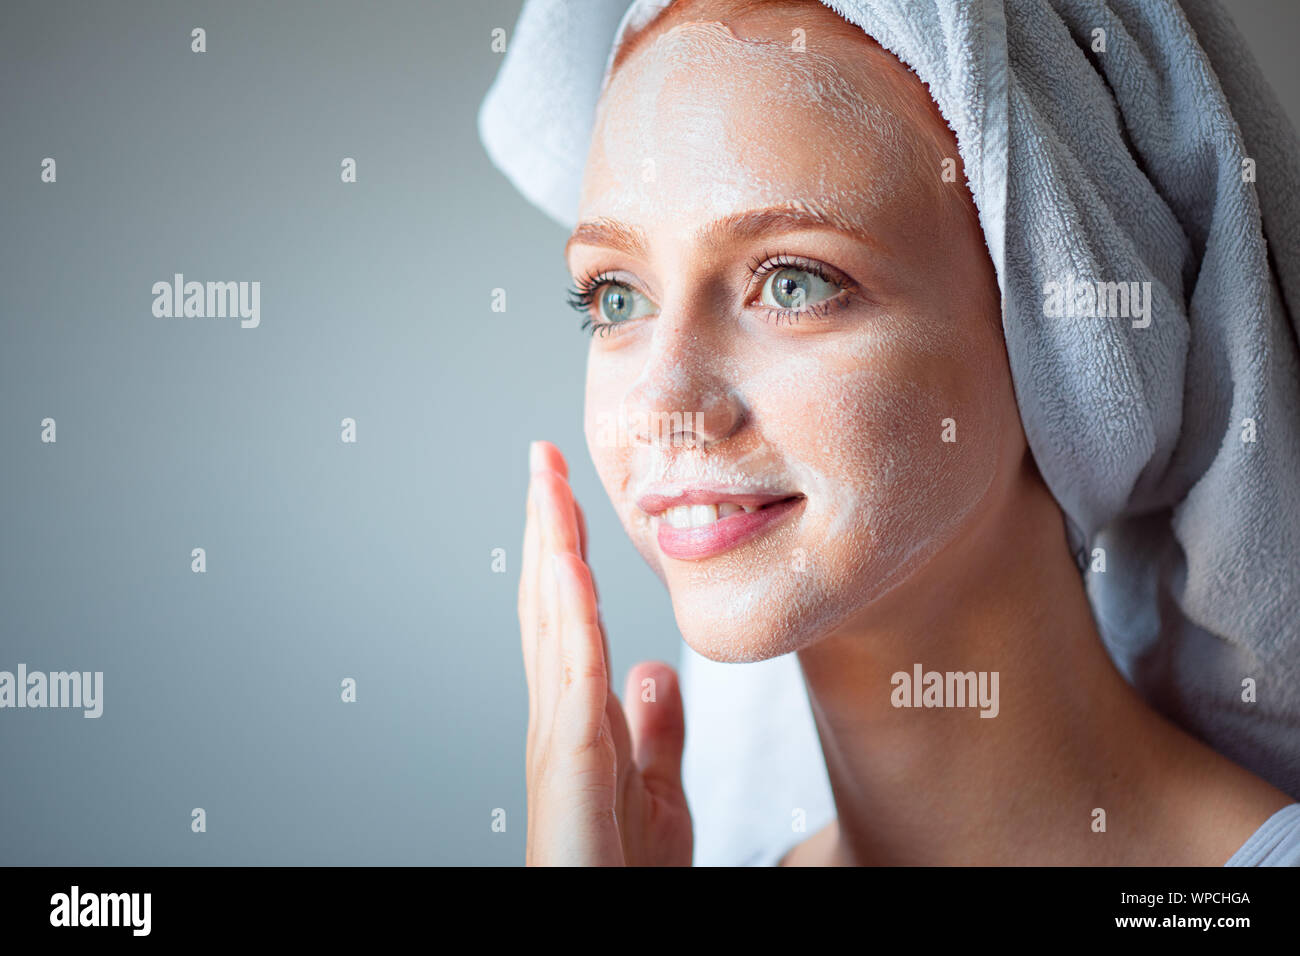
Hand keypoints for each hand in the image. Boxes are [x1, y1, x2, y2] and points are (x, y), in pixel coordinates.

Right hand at [519, 440, 692, 865]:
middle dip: (547, 529)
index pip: (567, 616)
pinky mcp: (571, 768)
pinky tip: (568, 567)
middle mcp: (559, 721)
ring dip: (550, 549)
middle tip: (543, 460)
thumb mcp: (659, 791)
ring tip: (548, 484)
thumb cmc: (625, 875)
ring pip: (551, 626)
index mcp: (581, 720)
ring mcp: (558, 743)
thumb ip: (655, 729)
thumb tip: (657, 668)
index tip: (565, 491)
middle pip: (548, 606)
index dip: (564, 551)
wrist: (604, 922)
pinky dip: (570, 618)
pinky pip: (572, 679)